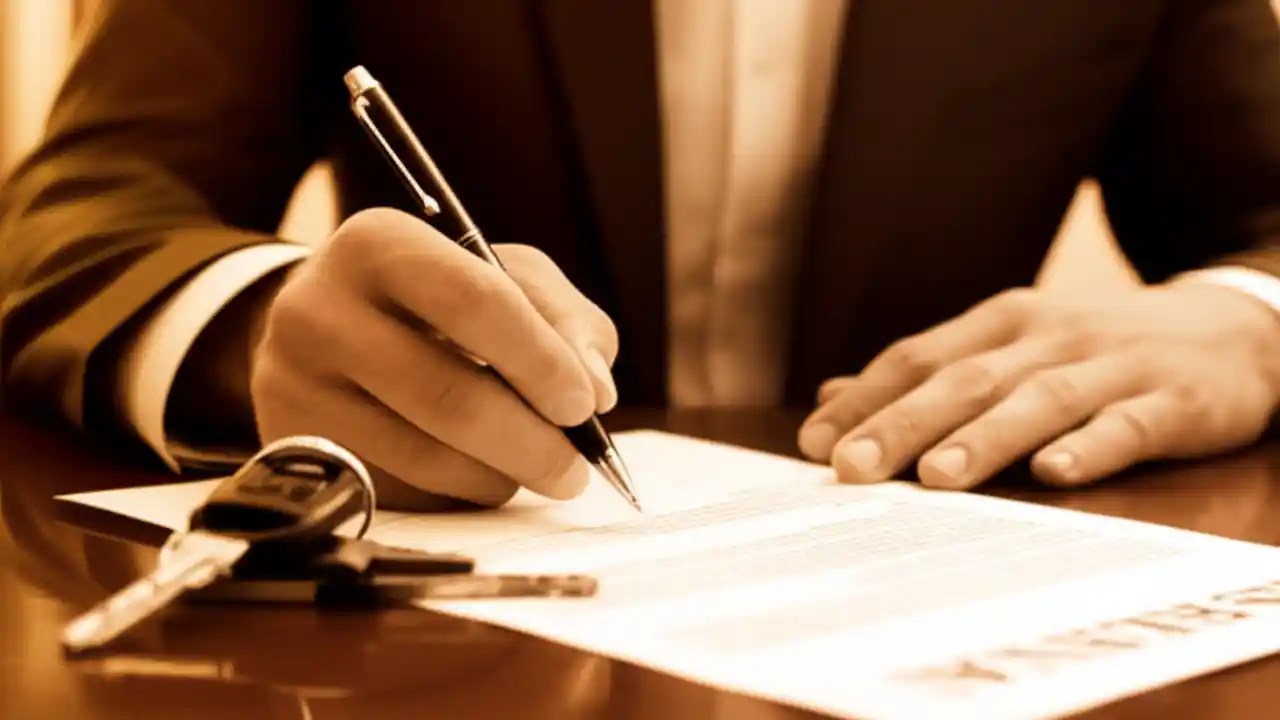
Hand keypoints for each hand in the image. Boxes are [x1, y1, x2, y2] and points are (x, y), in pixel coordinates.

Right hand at [251, 208, 617, 507]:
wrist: (320, 331)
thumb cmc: (429, 299)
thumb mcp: (499, 274)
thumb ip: (563, 317)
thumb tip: (595, 389)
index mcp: (378, 244)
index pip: (475, 302)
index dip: (541, 361)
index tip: (585, 404)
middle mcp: (317, 309)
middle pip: (449, 396)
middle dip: (533, 443)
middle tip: (576, 468)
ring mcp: (291, 385)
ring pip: (425, 458)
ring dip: (500, 477)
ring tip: (534, 469)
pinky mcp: (289, 447)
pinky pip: (396, 492)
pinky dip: (455, 494)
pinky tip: (474, 473)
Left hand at [798, 284, 1279, 489]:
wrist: (1227, 328)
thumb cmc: (1092, 350)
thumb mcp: (1009, 347)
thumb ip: (928, 372)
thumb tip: (832, 392)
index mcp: (1002, 322)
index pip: (918, 358)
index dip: (866, 399)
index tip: (813, 442)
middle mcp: (1048, 337)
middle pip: (966, 380)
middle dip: (903, 424)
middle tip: (851, 467)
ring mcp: (1112, 366)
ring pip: (1040, 401)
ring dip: (985, 437)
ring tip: (936, 476)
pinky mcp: (1172, 400)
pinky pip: (1127, 426)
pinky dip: (1091, 447)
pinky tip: (1055, 472)